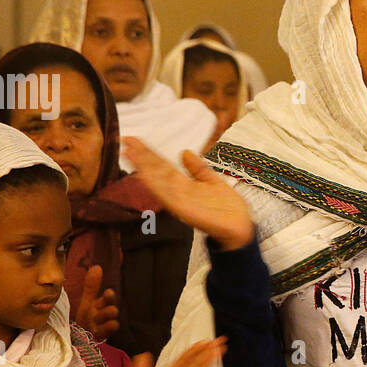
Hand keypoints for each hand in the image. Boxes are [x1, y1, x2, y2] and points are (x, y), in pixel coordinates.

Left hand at [73, 264, 119, 341]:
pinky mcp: (99, 338)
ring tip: (112, 320)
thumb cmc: (87, 317)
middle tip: (111, 309)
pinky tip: (109, 329)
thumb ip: (92, 285)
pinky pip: (104, 335)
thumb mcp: (89, 300)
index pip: (107, 299)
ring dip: (110, 322)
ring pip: (110, 324)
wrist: (82, 336)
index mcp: (101, 305)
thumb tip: (97, 267)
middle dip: (110, 309)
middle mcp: (103, 316)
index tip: (108, 293)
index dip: (109, 297)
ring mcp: (102, 327)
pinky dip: (107, 332)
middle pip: (111, 311)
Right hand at [123, 137, 254, 250]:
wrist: (240, 226)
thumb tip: (184, 151)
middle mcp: (178, 191)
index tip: (133, 140)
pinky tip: (144, 176)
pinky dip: (156, 186)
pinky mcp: (184, 210)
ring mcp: (180, 200)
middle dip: (141, 157)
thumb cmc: (227, 207)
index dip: (148, 153)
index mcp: (184, 184)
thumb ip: (197, 168)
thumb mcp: (211, 180)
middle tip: (125, 141)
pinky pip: (168, 196)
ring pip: (158, 181)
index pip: (162, 165)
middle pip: (157, 171)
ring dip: (143, 168)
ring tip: (129, 154)